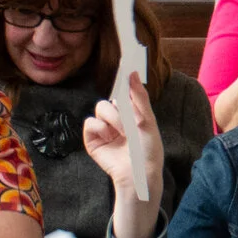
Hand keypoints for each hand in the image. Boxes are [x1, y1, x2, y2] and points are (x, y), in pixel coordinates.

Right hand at [83, 72, 163, 237]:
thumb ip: (139, 97)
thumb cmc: (148, 150)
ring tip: (122, 132)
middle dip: (120, 107)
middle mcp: (117, 120)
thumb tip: (132, 73)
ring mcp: (104, 130)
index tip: (124, 63)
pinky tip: (109, 136)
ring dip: (112, 118)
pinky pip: (90, 123)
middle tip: (129, 121)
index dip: (123, 81)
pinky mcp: (93, 140)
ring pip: (100, 108)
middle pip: (111, 99)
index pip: (124, 93)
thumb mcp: (147, 121)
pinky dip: (99, 128)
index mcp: (132, 114)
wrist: (139, 174)